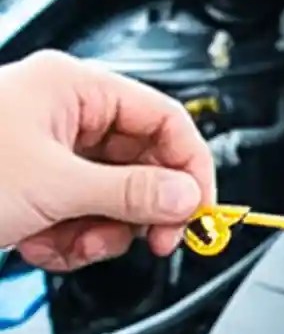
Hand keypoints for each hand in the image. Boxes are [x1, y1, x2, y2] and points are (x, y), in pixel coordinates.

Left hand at [0, 50, 214, 270]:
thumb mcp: (56, 185)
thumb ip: (134, 192)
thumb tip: (188, 197)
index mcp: (74, 89)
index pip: (166, 120)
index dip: (191, 168)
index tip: (199, 211)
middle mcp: (64, 115)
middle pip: (143, 164)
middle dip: (138, 211)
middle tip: (151, 240)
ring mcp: (48, 152)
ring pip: (113, 197)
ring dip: (100, 232)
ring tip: (71, 242)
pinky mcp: (34, 187)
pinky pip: (82, 215)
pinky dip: (70, 239)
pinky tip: (42, 244)